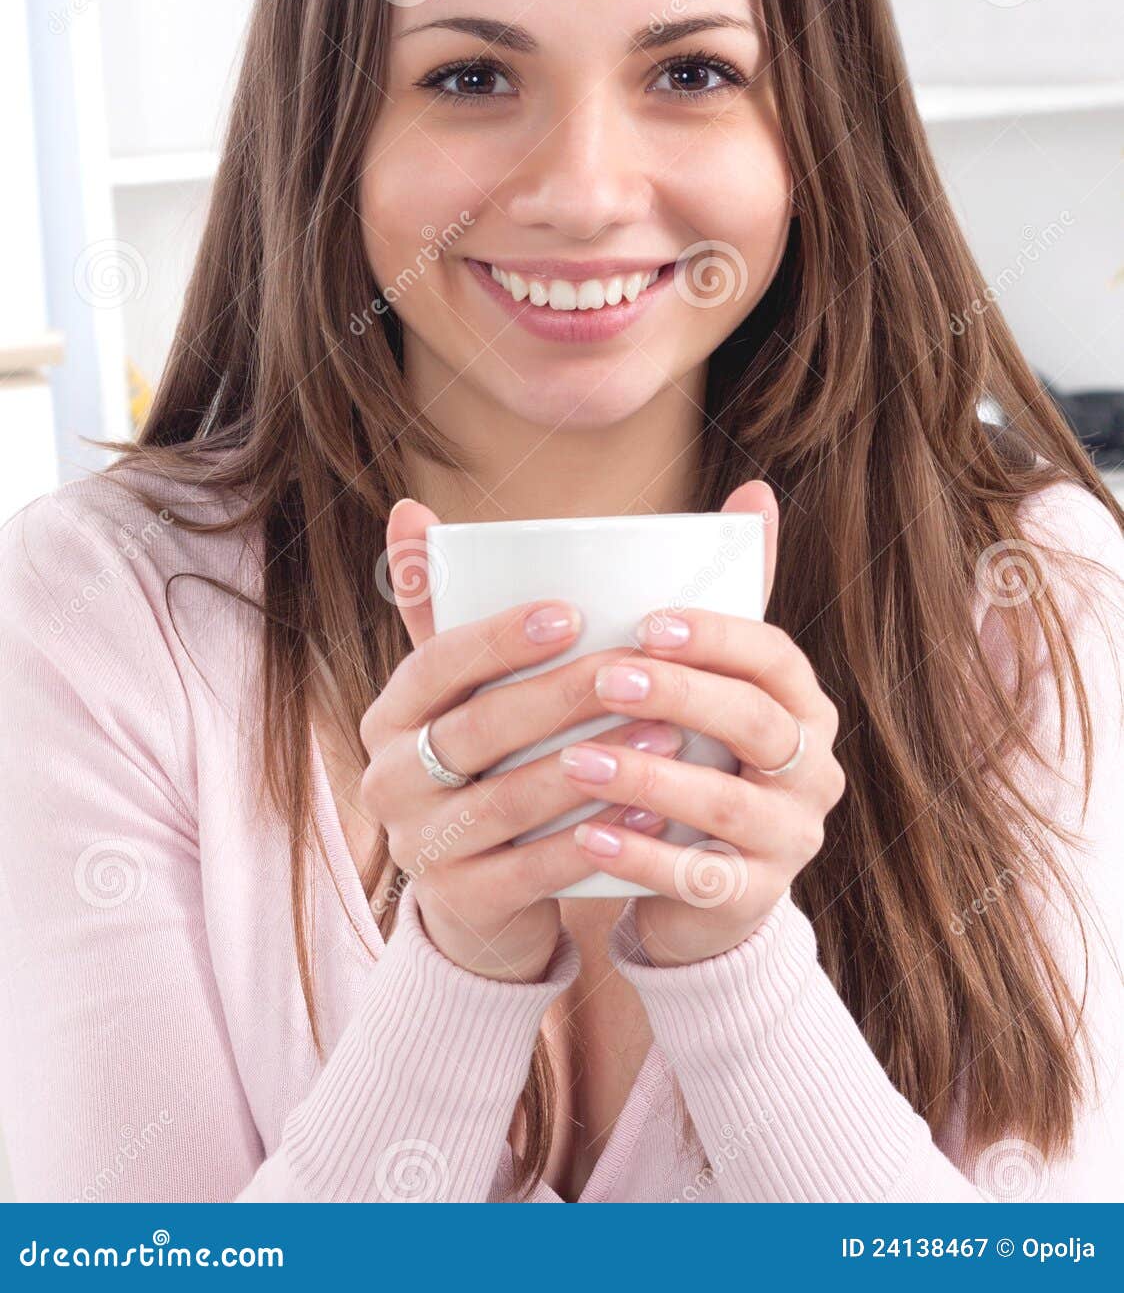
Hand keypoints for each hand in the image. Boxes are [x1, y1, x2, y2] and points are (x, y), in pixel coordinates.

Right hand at [359, 499, 679, 983]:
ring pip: (507, 800)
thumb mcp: (465, 689)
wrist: (480, 894)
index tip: (573, 611)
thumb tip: (409, 505)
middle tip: (639, 669)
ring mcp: (419, 845)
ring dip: (590, 768)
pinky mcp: (459, 903)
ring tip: (667, 737)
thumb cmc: (490, 761)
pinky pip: (530, 870)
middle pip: (478, 729)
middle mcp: (388, 777)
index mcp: (393, 713)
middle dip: (563, 696)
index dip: (499, 637)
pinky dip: (590, 843)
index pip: (436, 662)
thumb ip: (449, 603)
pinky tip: (649, 816)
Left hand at [558, 480, 845, 965]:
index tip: (646, 620)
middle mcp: (812, 767)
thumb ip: (720, 595)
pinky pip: (703, 880)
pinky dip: (644, 858)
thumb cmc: (690, 753)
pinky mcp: (754, 900)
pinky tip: (585, 837)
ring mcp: (791, 839)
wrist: (698, 884)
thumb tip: (753, 487)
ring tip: (576, 761)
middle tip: (603, 678)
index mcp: (800, 703)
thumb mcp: (703, 680)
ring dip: (653, 778)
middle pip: (760, 723)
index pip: (776, 655)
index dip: (717, 636)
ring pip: (732, 806)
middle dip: (682, 696)